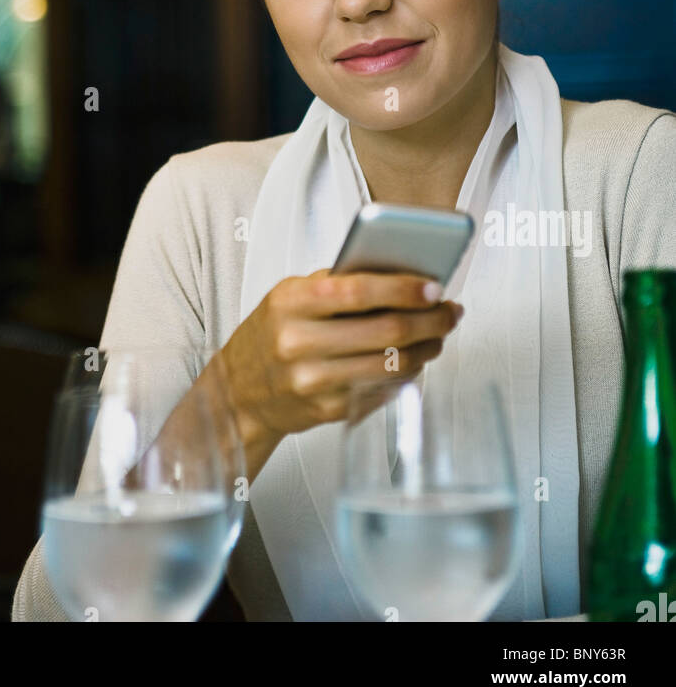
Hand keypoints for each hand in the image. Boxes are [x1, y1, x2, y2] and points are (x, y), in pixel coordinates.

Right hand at [220, 269, 462, 478]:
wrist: (238, 391)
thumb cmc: (273, 333)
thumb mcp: (291, 296)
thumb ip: (338, 283)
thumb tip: (403, 276)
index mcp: (291, 302)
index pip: (359, 290)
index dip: (404, 288)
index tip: (434, 286)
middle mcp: (299, 342)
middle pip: (386, 331)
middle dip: (430, 320)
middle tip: (449, 312)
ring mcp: (314, 381)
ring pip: (392, 364)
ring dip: (426, 348)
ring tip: (438, 334)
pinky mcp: (328, 410)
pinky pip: (383, 389)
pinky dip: (407, 373)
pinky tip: (415, 359)